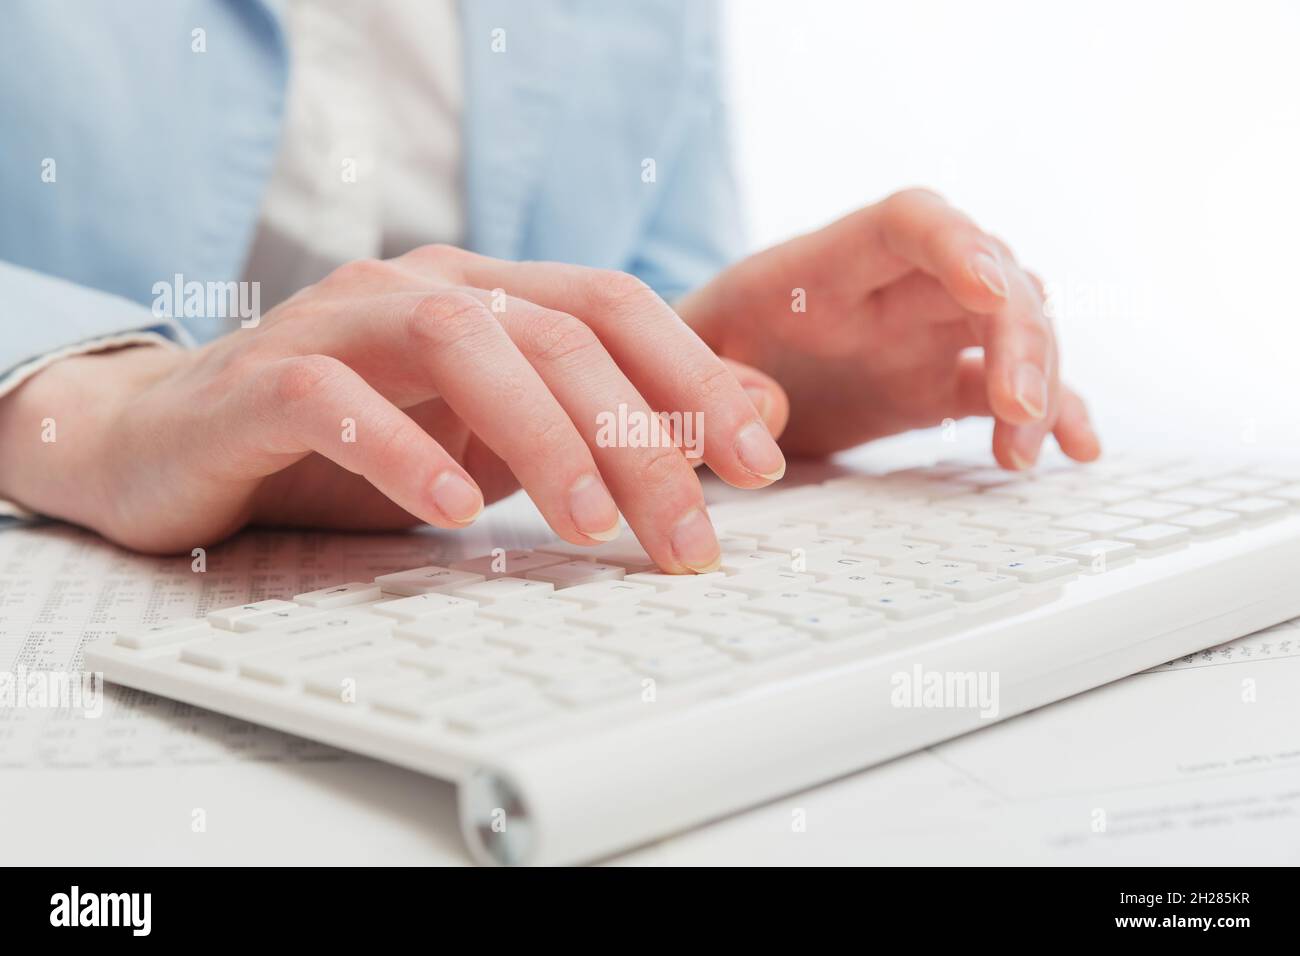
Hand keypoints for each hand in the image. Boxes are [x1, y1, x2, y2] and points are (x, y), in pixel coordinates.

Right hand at [0, 246, 790, 570]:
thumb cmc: (352, 444)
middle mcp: (423, 290)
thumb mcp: (505, 438)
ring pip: (461, 344)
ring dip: (542, 436)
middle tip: (690, 538)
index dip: (696, 377)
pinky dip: (403, 449)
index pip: (614, 308)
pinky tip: (455, 508)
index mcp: (490, 296)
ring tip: (592, 526)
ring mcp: (338, 324)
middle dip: (640, 438)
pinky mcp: (260, 380)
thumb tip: (759, 412)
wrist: (176, 441)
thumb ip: (617, 420)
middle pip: (559, 334)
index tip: (759, 466)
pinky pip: (334, 398)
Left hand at [678, 189, 1099, 468]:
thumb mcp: (673, 371)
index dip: (958, 243)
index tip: (993, 288)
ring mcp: (915, 336)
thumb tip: (763, 408)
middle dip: (1019, 335)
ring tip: (1024, 453)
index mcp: (819, 267)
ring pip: (1011, 329)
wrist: (687, 396)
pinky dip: (1047, 412)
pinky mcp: (930, 385)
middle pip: (984, 277)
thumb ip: (709, 382)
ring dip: (1040, 380)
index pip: (909, 221)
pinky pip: (1001, 388)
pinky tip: (1075, 449)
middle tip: (1019, 410)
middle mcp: (883, 291)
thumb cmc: (671, 369)